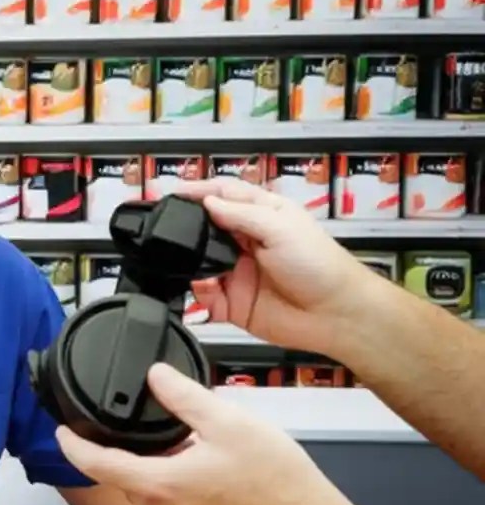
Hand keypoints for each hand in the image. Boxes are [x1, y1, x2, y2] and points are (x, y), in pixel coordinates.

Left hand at [56, 364, 369, 504]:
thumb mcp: (231, 422)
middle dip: (148, 456)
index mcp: (159, 485)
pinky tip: (223, 492)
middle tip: (186, 440)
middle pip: (132, 479)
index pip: (96, 463)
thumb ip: (184, 395)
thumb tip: (156, 376)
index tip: (63, 433)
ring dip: (171, 480)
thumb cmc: (281, 489)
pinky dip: (189, 503)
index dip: (73, 445)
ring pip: (157, 501)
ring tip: (213, 466)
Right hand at [173, 177, 383, 355]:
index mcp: (261, 214)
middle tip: (169, 229)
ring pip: (199, 262)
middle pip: (205, 227)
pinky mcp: (231, 302)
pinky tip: (201, 288)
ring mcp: (236, 271)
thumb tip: (206, 202)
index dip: (199, 190)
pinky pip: (203, 296)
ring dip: (189, 261)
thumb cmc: (319, 264)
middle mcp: (245, 241)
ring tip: (185, 261)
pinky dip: (196, 293)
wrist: (336, 314)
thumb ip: (241, 214)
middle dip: (187, 228)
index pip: (224, 194)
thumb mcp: (281, 227)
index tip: (175, 192)